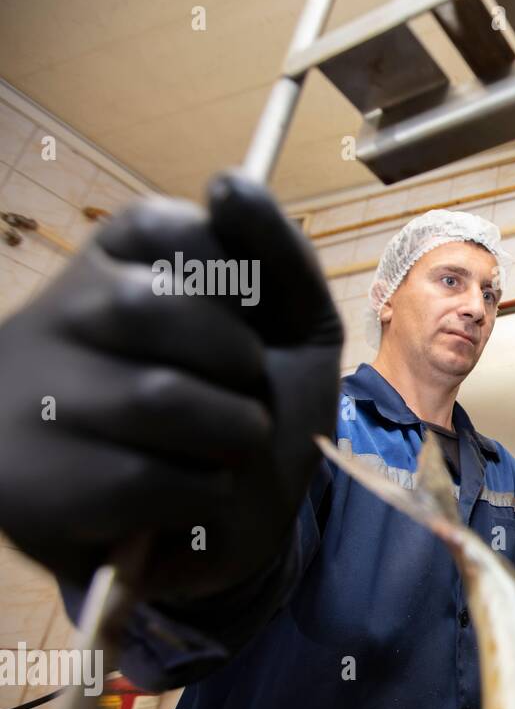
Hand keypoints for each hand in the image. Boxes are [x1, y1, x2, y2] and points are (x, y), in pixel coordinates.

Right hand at [0, 171, 341, 600]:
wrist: (233, 525)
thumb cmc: (255, 406)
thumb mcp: (293, 324)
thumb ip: (275, 250)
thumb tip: (225, 184)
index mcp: (115, 264)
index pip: (170, 228)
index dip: (240, 288)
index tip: (253, 323)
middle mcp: (53, 318)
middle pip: (149, 310)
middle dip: (235, 364)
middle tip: (243, 396)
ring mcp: (27, 404)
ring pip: (152, 399)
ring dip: (229, 435)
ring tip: (222, 452)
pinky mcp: (28, 490)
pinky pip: (141, 481)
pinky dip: (201, 496)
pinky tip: (188, 497)